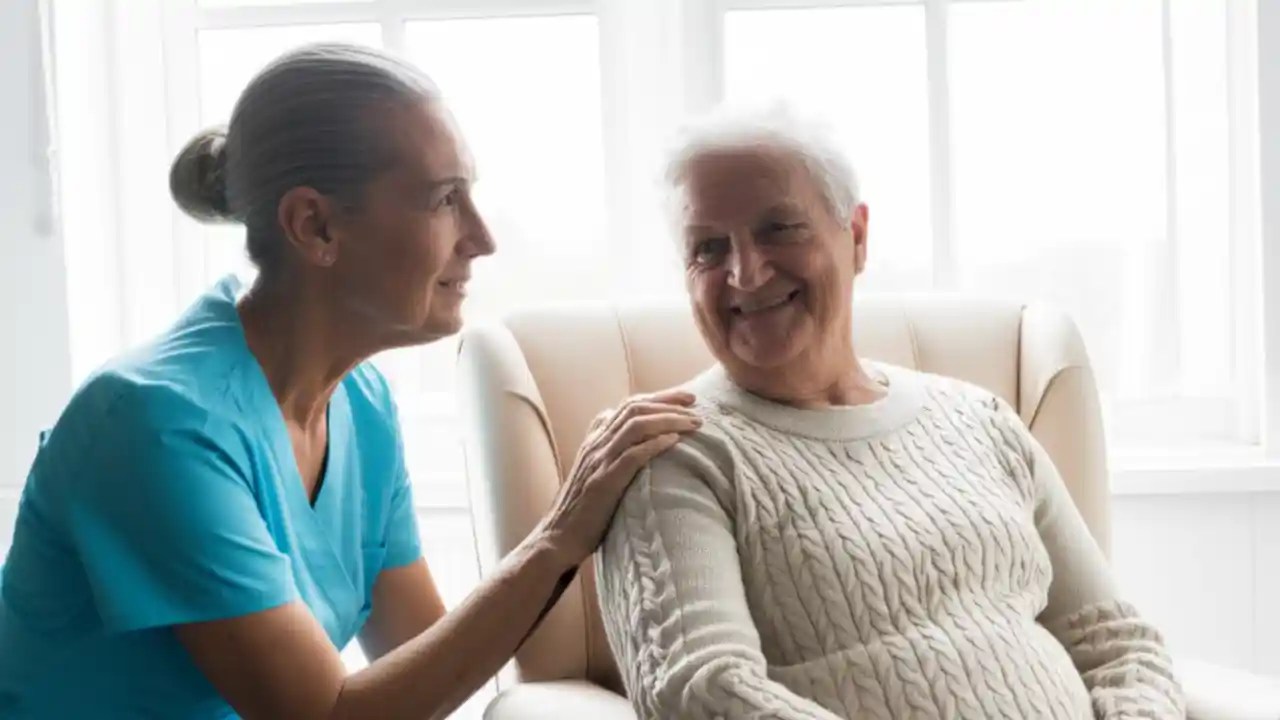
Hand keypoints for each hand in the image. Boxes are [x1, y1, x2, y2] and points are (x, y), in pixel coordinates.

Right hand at [534, 389, 699, 568]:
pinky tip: (675, 440)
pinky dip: (655, 444)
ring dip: (667, 419)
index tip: (685, 398)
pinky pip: (632, 455)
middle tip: (694, 401)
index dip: (659, 397)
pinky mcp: (604, 482)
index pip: (628, 405)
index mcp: (595, 438)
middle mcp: (596, 443)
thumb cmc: (583, 509)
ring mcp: (599, 461)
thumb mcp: (595, 471)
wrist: (558, 537)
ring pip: (635, 425)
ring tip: (693, 421)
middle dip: (667, 401)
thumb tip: (642, 440)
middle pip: (634, 408)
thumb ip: (612, 451)